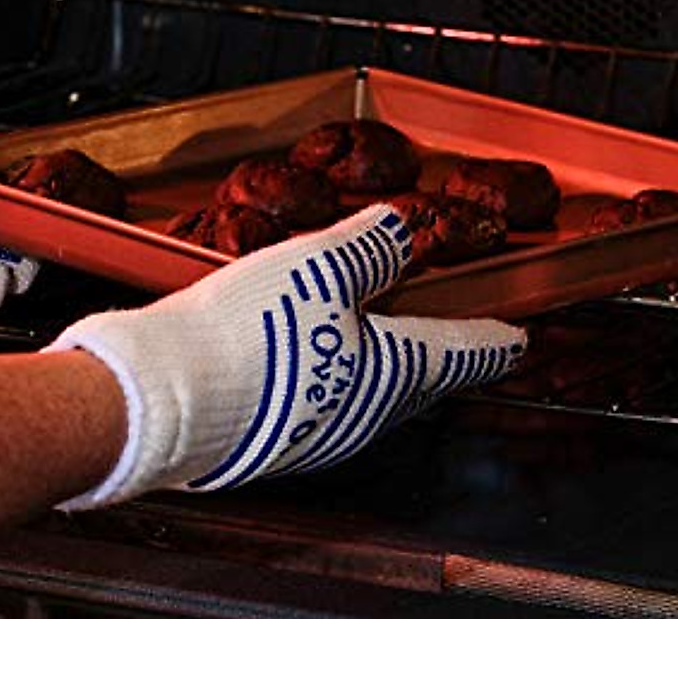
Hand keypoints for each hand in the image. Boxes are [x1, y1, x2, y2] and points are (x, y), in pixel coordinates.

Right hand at [48, 203, 526, 505]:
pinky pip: (317, 409)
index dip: (492, 340)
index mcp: (390, 372)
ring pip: (366, 398)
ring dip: (375, 369)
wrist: (162, 399)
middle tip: (443, 335)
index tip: (515, 338)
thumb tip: (398, 231)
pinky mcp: (271, 445)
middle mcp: (362, 415)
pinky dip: (324, 382)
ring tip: (364, 340)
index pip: (460, 351)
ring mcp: (316, 436)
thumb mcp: (315, 266)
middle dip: (435, 358)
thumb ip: (366, 247)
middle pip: (416, 382)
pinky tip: (295, 363)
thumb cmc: (242, 336)